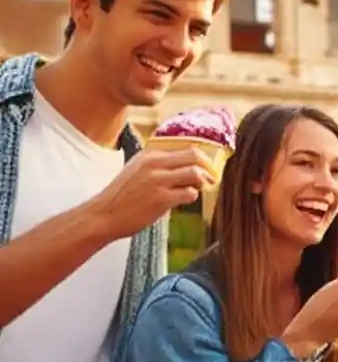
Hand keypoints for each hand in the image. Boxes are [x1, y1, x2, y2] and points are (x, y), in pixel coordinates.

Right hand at [91, 148, 215, 239]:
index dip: (201, 155)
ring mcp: (158, 180)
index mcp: (149, 154)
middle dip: (208, 166)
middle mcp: (154, 163)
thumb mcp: (137, 170)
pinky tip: (186, 199)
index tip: (208, 163)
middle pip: (194, 155)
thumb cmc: (121, 196)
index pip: (184, 146)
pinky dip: (193, 196)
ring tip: (200, 188)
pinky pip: (189, 193)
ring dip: (203, 181)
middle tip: (211, 176)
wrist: (102, 215)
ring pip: (195, 172)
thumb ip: (158, 164)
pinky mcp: (161, 198)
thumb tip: (187, 164)